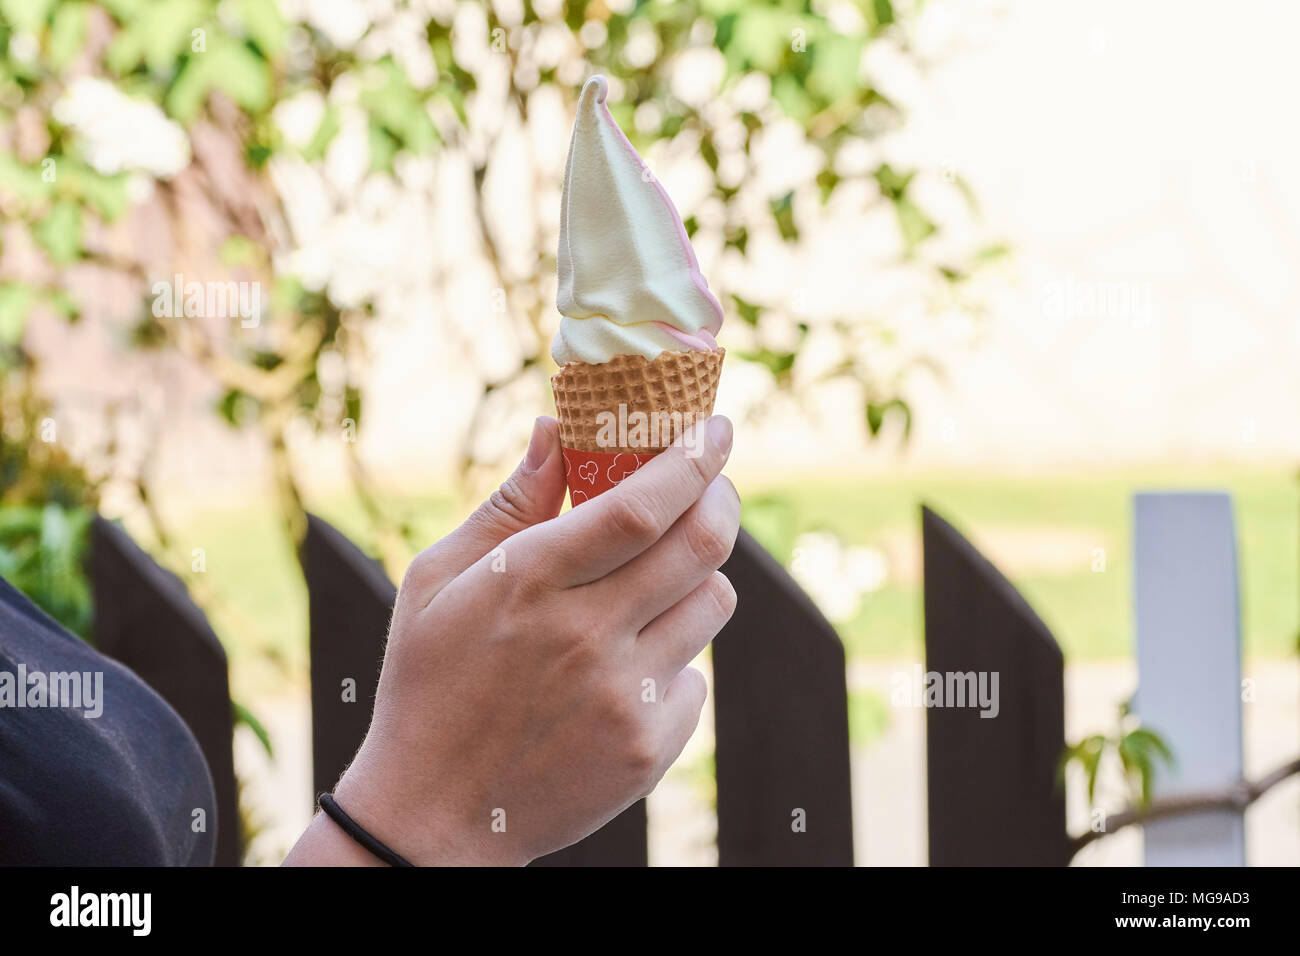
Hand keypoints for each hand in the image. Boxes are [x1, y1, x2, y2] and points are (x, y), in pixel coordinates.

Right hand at [295, 414, 737, 865]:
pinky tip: (625, 670)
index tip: (718, 428)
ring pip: (714, 604)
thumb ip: (508, 503)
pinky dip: (674, 659)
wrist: (433, 817)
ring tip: (655, 583)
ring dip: (697, 577)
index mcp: (529, 583)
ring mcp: (624, 697)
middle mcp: (585, 636)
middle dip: (720, 499)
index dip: (694, 458)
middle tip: (712, 484)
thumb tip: (557, 428)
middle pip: (701, 545)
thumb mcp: (438, 581)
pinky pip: (696, 677)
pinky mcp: (648, 748)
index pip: (640, 505)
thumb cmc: (430, 683)